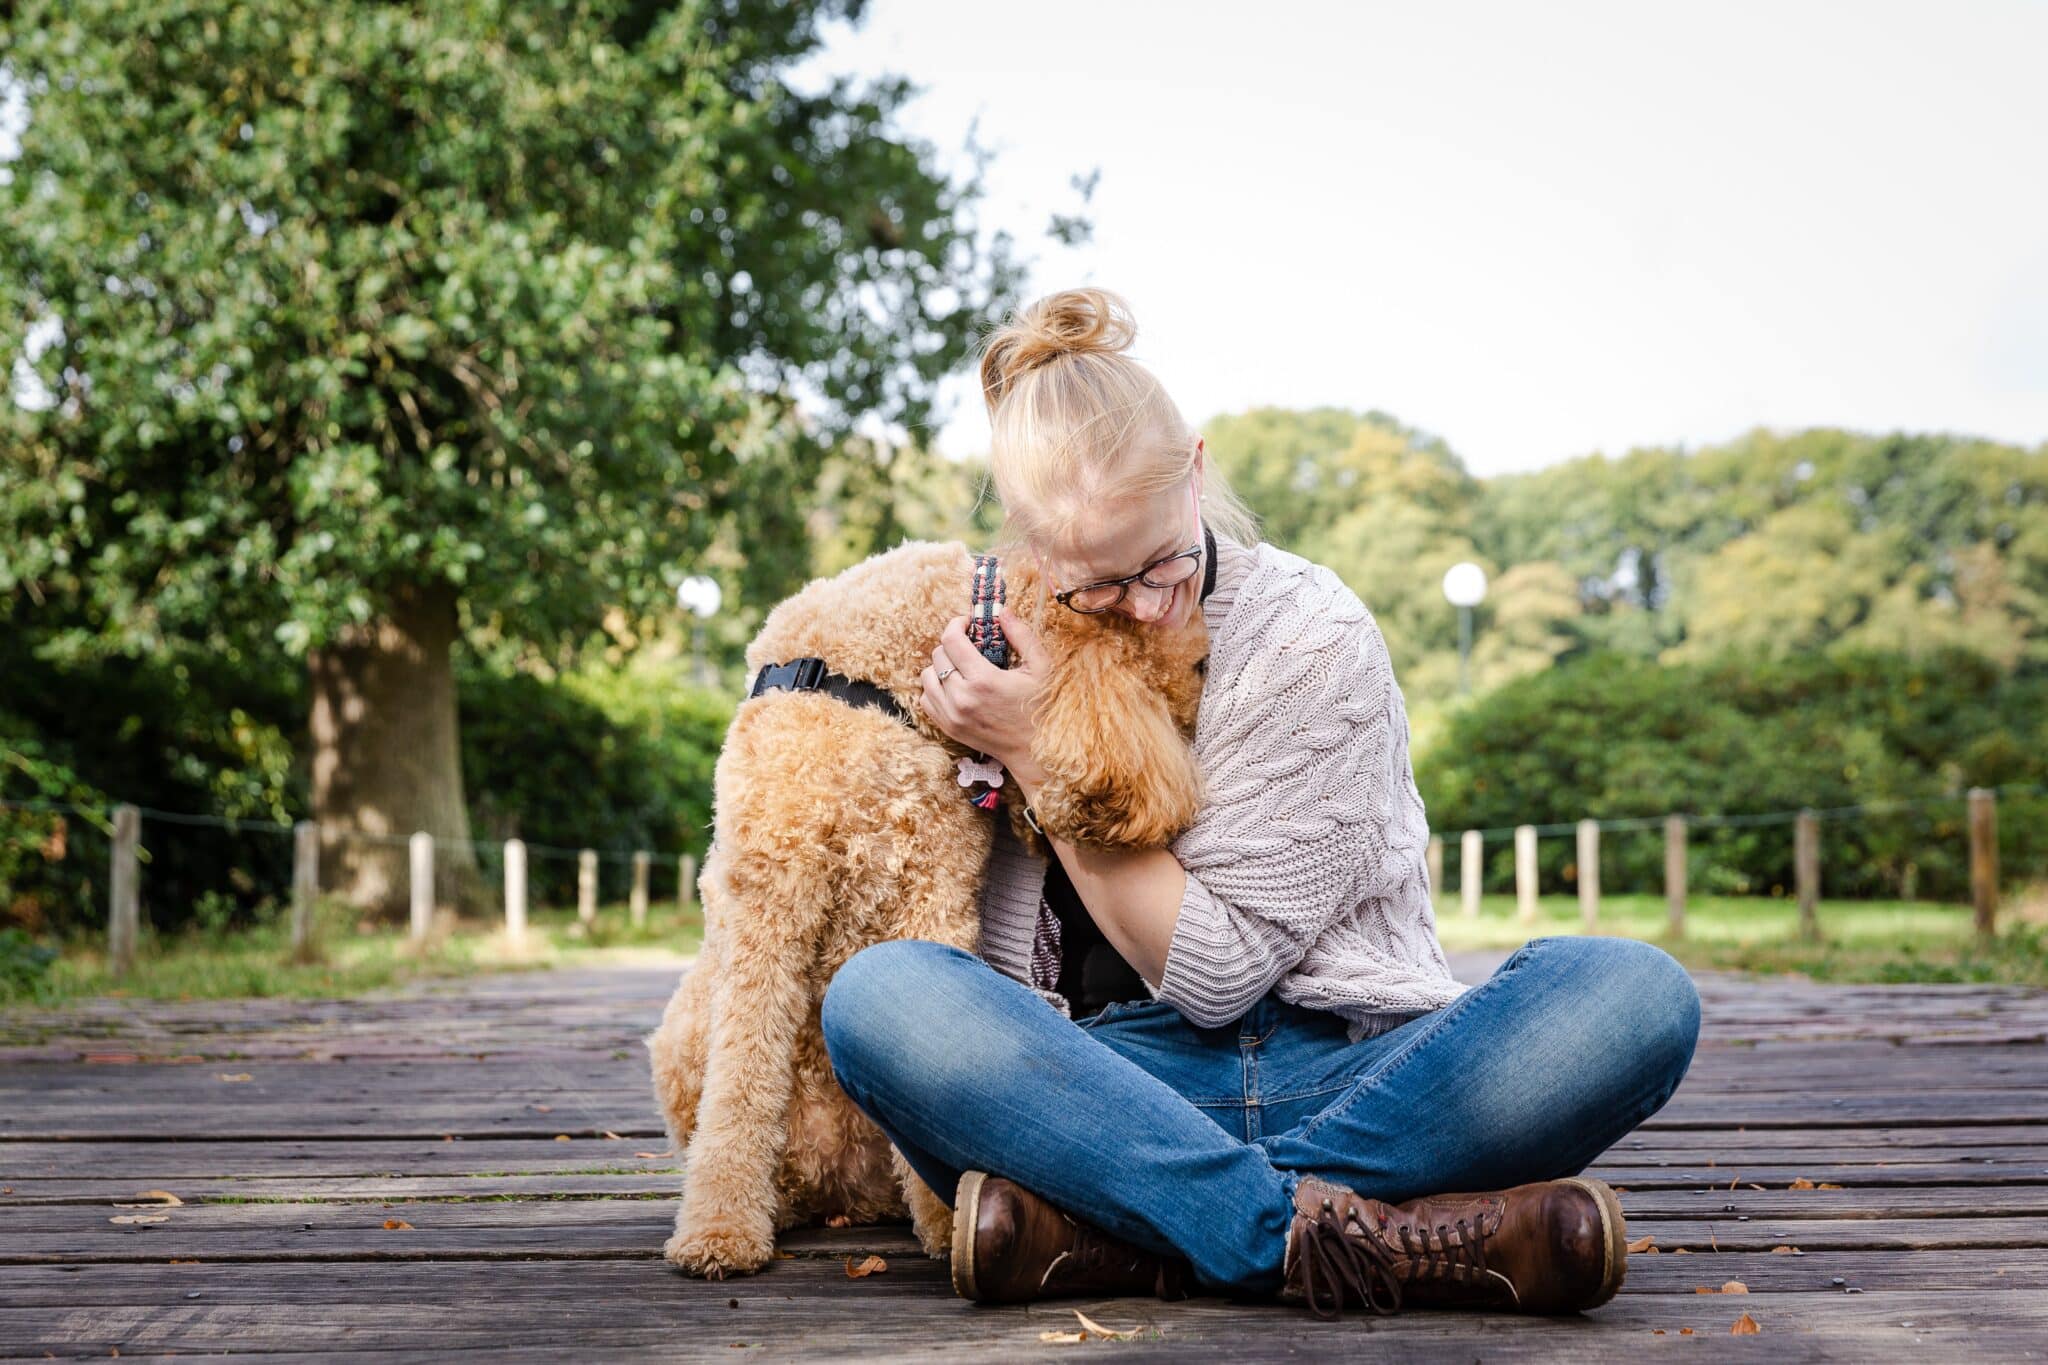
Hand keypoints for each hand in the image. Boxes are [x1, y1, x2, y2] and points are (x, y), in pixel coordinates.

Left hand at [918, 609, 1048, 781]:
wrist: (1036, 751)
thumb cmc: (1042, 707)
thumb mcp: (1041, 668)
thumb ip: (1021, 636)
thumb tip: (1001, 612)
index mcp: (983, 680)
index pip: (951, 640)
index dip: (957, 624)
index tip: (968, 623)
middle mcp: (961, 698)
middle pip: (937, 656)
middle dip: (951, 644)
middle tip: (969, 644)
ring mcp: (951, 716)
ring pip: (926, 677)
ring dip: (940, 666)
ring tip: (960, 666)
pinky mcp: (948, 728)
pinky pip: (925, 700)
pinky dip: (935, 688)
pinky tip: (954, 685)